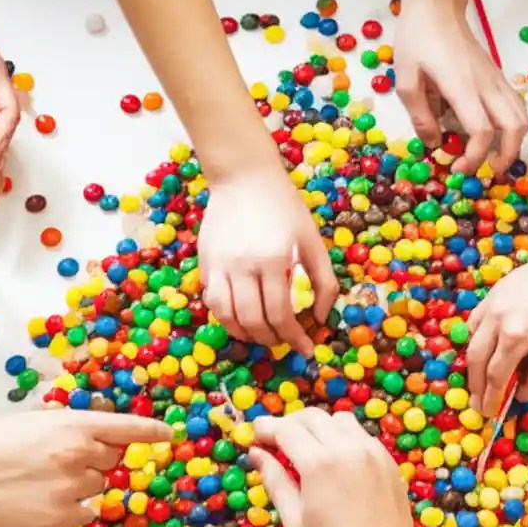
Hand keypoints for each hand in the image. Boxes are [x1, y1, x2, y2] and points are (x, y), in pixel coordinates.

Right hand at [0, 410, 170, 526]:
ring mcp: (71, 489)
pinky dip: (63, 512)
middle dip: (93, 462)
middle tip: (51, 464)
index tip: (168, 435)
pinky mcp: (60, 520)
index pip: (124, 427)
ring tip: (32, 484)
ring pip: (93, 489)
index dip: (149, 432)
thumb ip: (58, 429)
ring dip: (75, 487)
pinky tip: (30, 504)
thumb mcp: (23, 423)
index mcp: (69, 423)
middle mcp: (78, 454)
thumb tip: (81, 439)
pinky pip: (78, 515)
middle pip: (110, 462)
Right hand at [199, 169, 337, 354]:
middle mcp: (242, 265)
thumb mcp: (312, 241)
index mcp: (274, 259)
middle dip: (271, 340)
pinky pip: (213, 301)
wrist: (244, 177)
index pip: (280, 314)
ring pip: (227, 316)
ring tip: (262, 336)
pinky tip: (241, 319)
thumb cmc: (284, 207)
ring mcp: (219, 265)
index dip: (294, 338)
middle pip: (253, 321)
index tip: (305, 350)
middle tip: (283, 343)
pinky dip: (226, 318)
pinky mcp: (205, 262)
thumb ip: (323, 281)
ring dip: (245, 334)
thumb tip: (320, 318)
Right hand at [249, 408, 424, 526]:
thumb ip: (275, 481)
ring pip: (338, 419)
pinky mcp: (386, 458)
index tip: (254, 433)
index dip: (266, 427)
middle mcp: (347, 447)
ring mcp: (371, 450)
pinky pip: (359, 433)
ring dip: (318, 426)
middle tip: (275, 441)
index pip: (286, 429)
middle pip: (312, 417)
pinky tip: (334, 459)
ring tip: (306, 448)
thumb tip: (256, 454)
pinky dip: (341, 435)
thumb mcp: (295, 521)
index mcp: (319, 463)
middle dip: (289, 424)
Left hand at [394, 0, 527, 172]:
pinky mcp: (497, 76)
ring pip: (521, 116)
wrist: (437, 8)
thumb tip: (434, 144)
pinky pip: (514, 105)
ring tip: (494, 160)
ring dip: (513, 143)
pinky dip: (511, 127)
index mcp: (462, 86)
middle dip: (505, 156)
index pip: (482, 130)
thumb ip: (419, 114)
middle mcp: (486, 84)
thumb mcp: (405, 78)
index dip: (474, 157)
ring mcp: (496, 79)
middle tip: (487, 173)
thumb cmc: (418, 39)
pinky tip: (494, 136)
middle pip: (515, 127)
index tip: (458, 169)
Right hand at [466, 234, 527, 412]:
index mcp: (516, 337)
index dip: (491, 397)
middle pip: (477, 359)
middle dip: (476, 384)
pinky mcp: (496, 290)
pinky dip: (477, 335)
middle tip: (478, 401)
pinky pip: (477, 318)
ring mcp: (493, 303)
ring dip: (474, 360)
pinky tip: (486, 343)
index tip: (488, 413)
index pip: (496, 375)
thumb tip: (521, 394)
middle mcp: (497, 321)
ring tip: (480, 375)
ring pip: (472, 337)